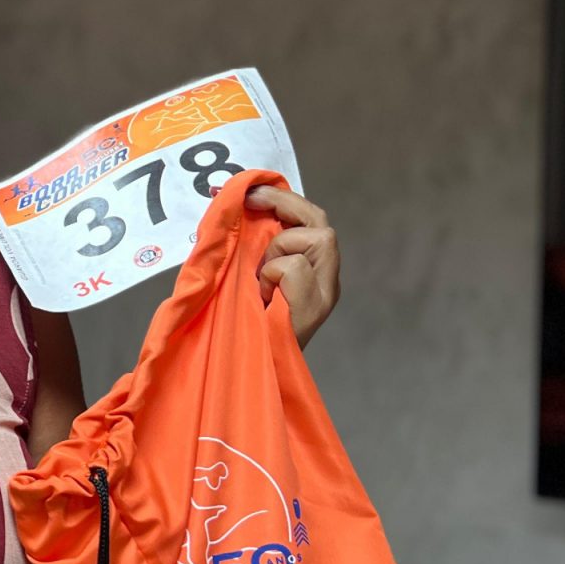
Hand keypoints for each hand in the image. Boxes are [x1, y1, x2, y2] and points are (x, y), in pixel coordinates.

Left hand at [245, 185, 339, 348]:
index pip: (312, 223)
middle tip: (250, 199)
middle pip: (320, 222)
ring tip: (260, 283)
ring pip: (310, 239)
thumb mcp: (250, 281)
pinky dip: (272, 276)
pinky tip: (265, 299)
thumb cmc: (246, 329)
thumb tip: (236, 211)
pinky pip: (292, 267)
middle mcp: (328, 280)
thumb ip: (256, 253)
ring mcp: (327, 292)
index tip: (252, 192)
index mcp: (314, 272)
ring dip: (275, 252)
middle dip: (285, 205)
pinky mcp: (318, 304)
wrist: (252, 371)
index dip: (285, 202)